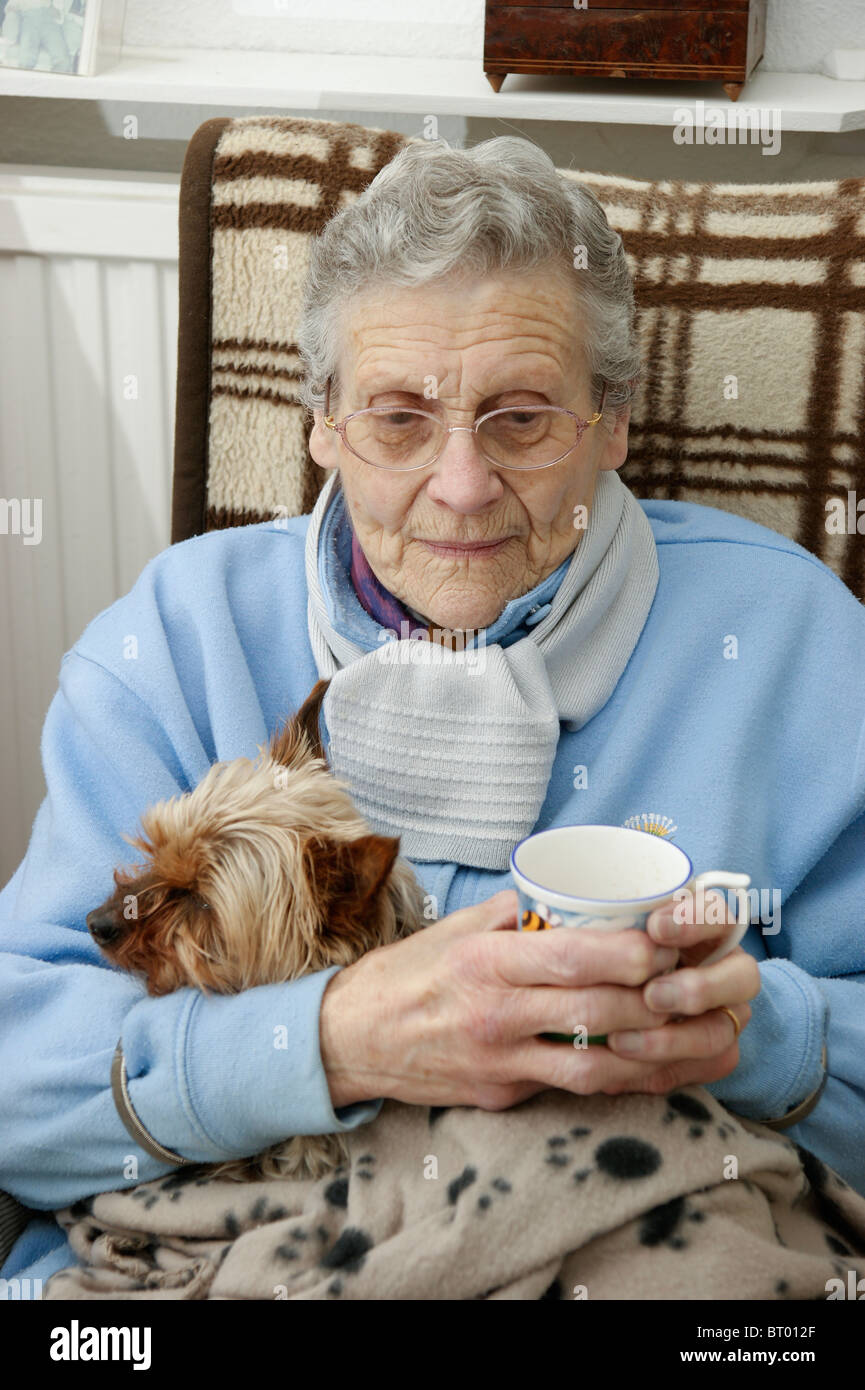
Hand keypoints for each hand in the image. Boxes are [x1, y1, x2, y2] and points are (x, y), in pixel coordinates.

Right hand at [320, 889, 697, 1111]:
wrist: (351, 1039)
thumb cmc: (409, 973)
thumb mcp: (456, 927)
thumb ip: (516, 912)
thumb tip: (570, 892)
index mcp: (485, 962)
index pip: (570, 958)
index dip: (627, 954)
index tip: (665, 943)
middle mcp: (494, 1014)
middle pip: (593, 1012)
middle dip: (655, 1001)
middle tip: (692, 985)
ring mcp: (499, 1062)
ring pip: (591, 1064)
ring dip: (648, 1051)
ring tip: (686, 1031)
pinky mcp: (501, 1094)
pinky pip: (568, 1088)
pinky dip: (614, 1078)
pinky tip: (648, 1064)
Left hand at [603, 890, 760, 1092]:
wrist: (614, 1002)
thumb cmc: (607, 952)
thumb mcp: (607, 931)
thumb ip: (612, 928)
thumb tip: (585, 918)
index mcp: (705, 926)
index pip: (718, 913)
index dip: (695, 919)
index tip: (655, 927)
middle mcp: (726, 970)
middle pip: (743, 977)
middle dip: (698, 988)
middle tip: (651, 995)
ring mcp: (725, 1015)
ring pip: (721, 1032)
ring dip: (672, 1039)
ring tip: (620, 1042)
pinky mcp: (714, 1056)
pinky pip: (703, 1070)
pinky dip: (662, 1069)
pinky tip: (618, 1075)